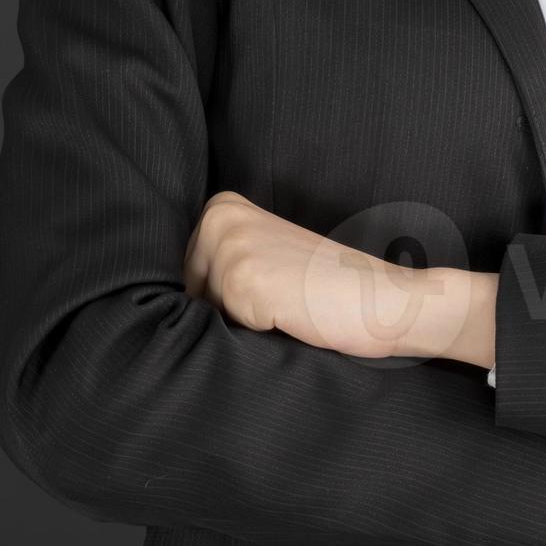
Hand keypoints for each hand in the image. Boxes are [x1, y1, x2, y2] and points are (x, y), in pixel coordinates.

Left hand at [182, 191, 488, 360]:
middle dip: (223, 315)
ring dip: (238, 328)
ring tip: (284, 312)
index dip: (218, 303)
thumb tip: (162, 308)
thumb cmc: (328, 289)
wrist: (384, 301)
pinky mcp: (243, 282)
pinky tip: (287, 320)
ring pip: (202, 316)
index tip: (267, 295)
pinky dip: (252, 338)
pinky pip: (221, 330)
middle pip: (186, 296)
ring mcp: (229, 248)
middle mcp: (218, 219)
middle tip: (280, 305)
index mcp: (221, 208)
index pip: (183, 278)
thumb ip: (218, 267)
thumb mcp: (264, 259)